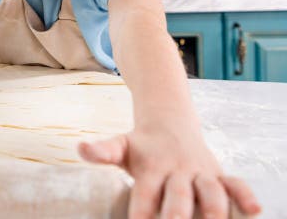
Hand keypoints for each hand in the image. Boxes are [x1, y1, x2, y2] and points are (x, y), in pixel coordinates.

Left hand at [78, 124, 260, 218]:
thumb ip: (103, 151)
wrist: (170, 122)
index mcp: (151, 167)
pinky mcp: (219, 174)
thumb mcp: (121, 146)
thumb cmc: (142, 146)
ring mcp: (200, 172)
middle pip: (179, 195)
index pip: (145, 194)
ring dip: (214, 208)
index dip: (141, 211)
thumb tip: (79, 148)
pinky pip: (235, 183)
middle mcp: (178, 171)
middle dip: (177, 213)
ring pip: (211, 190)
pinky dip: (245, 195)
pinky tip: (253, 211)